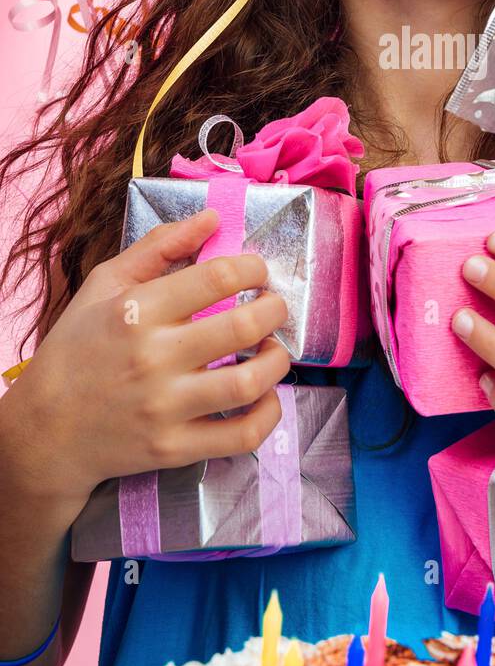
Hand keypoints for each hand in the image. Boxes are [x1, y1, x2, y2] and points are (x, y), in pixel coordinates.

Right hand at [7, 208, 290, 511]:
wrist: (45, 429)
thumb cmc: (78, 348)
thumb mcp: (105, 284)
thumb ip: (160, 247)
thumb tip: (213, 218)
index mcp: (136, 311)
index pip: (218, 278)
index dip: (253, 269)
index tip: (257, 273)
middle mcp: (153, 358)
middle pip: (243, 326)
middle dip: (275, 310)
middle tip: (274, 307)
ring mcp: (165, 407)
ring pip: (249, 383)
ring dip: (277, 360)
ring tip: (273, 349)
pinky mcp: (174, 448)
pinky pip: (242, 436)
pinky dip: (268, 415)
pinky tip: (265, 395)